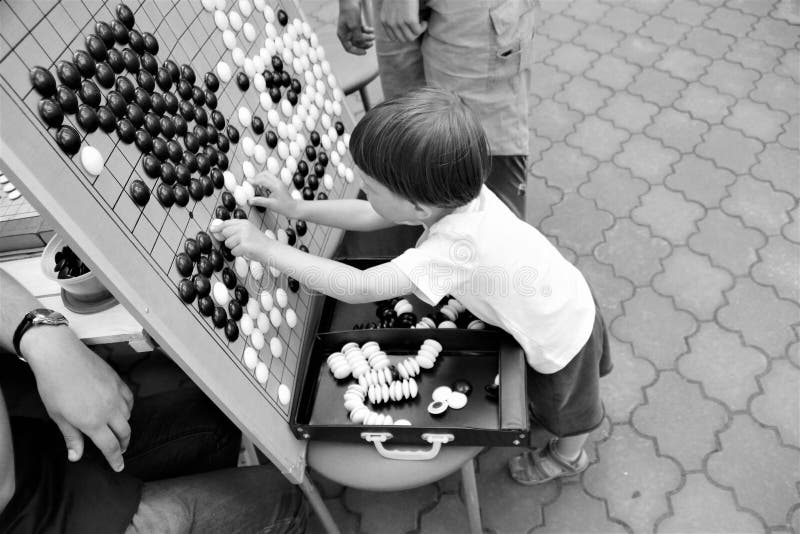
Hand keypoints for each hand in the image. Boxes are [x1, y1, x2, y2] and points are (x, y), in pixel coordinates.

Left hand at [25, 330, 132, 471]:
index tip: (119, 467)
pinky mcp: (118, 381)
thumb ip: (71, 437)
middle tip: (119, 450)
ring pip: (128, 416)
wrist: (61, 357)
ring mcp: (116, 394)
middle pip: (124, 433)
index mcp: (93, 422)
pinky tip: (121, 409)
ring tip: (117, 429)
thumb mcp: (58, 416)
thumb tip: (76, 456)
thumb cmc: (55, 386)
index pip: (110, 446)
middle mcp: (109, 410)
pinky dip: (127, 408)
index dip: (115, 459)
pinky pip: (129, 399)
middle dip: (123, 444)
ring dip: (124, 426)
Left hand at [219, 218, 272, 260]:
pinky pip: (233, 251)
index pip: (227, 223)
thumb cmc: (259, 243)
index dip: (218, 226)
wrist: (271, 250)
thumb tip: (219, 232)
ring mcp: (243, 236)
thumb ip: (236, 230)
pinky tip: (247, 251)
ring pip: (228, 243)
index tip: (212, 229)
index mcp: (244, 222)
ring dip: (234, 248)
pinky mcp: (244, 245)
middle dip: (229, 240)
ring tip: (245, 247)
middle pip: (225, 233)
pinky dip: (238, 254)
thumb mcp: (248, 231)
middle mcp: (243, 227)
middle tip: (239, 243)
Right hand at [248, 171, 298, 216]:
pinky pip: (270, 179)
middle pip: (265, 174)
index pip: (262, 180)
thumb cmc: (283, 207)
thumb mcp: (270, 205)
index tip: (247, 182)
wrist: (293, 208)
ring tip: (257, 187)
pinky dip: (264, 181)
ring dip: (261, 178)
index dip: (254, 180)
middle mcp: (278, 182)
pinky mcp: (279, 184)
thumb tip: (249, 200)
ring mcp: (279, 182)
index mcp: (276, 186)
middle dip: (257, 177)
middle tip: (251, 183)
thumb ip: (259, 201)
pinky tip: (263, 189)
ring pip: (268, 175)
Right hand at [338, 0, 374, 54]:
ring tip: (373, 36)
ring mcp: (350, 28)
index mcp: (342, 34)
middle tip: (372, 43)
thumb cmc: (350, 11)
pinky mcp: (355, 23)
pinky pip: (362, 31)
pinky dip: (367, 31)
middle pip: (355, 44)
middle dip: (364, 44)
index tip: (365, 53)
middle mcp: (346, 32)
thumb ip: (358, 37)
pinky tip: (372, 30)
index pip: (349, 48)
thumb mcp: (354, 26)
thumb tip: (361, 44)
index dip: (357, 52)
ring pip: (359, 37)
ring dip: (367, 38)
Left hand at [380, 0, 426, 41]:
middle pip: (403, 39)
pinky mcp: (409, 20)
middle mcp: (391, 23)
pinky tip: (424, 22)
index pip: (394, 38)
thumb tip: (400, 28)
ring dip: (418, 32)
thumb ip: (391, 17)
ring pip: (411, 37)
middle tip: (417, 27)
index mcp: (384, 21)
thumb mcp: (389, 7)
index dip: (403, 35)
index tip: (409, 29)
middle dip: (411, 34)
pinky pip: (418, 31)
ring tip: (421, 24)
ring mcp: (400, 22)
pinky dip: (423, 27)